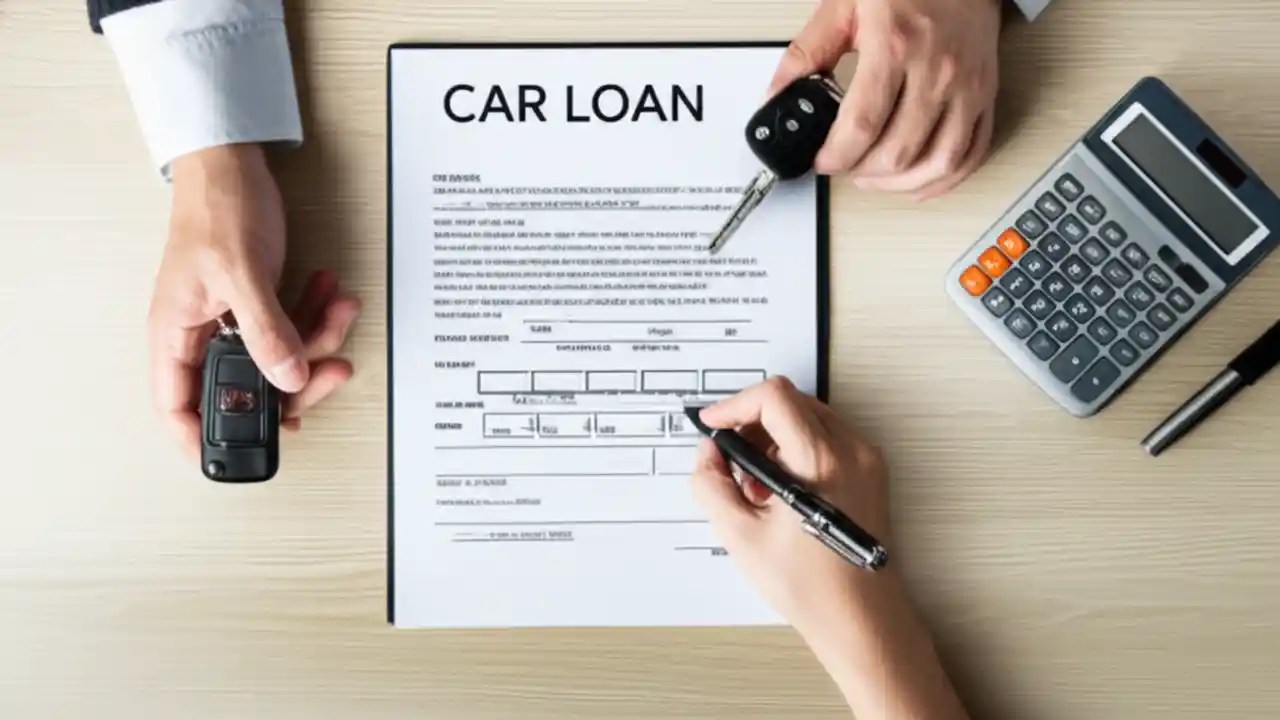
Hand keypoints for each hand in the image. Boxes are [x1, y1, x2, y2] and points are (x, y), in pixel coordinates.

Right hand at [148, 144, 359, 455]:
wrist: (234, 160)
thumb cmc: (217, 207)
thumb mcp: (241, 272)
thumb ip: (265, 330)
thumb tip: (288, 381)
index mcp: (175, 334)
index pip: (177, 406)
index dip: (202, 439)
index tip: (239, 458)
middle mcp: (201, 335)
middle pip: (248, 389)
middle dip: (296, 381)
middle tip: (334, 367)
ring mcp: (232, 321)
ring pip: (279, 359)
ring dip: (317, 339)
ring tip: (341, 306)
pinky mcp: (259, 304)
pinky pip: (291, 328)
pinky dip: (315, 315)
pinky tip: (332, 292)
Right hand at [688, 377, 889, 636]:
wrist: (862, 618)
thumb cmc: (812, 586)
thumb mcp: (741, 536)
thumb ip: (711, 485)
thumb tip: (708, 455)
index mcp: (821, 460)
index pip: (774, 397)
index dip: (734, 405)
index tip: (715, 427)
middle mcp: (851, 451)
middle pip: (791, 402)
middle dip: (752, 423)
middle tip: (730, 460)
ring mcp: (866, 460)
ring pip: (808, 418)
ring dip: (773, 437)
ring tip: (755, 486)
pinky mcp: (870, 472)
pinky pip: (826, 439)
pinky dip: (796, 450)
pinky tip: (781, 491)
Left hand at [770, 0, 1001, 198]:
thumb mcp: (844, 6)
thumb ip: (807, 53)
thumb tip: (777, 95)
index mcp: (895, 45)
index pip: (863, 124)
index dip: (837, 156)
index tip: (822, 160)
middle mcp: (936, 70)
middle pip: (898, 152)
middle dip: (861, 171)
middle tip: (844, 164)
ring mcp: (967, 87)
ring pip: (938, 163)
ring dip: (899, 184)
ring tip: (874, 178)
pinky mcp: (986, 95)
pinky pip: (970, 154)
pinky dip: (942, 180)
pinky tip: (916, 181)